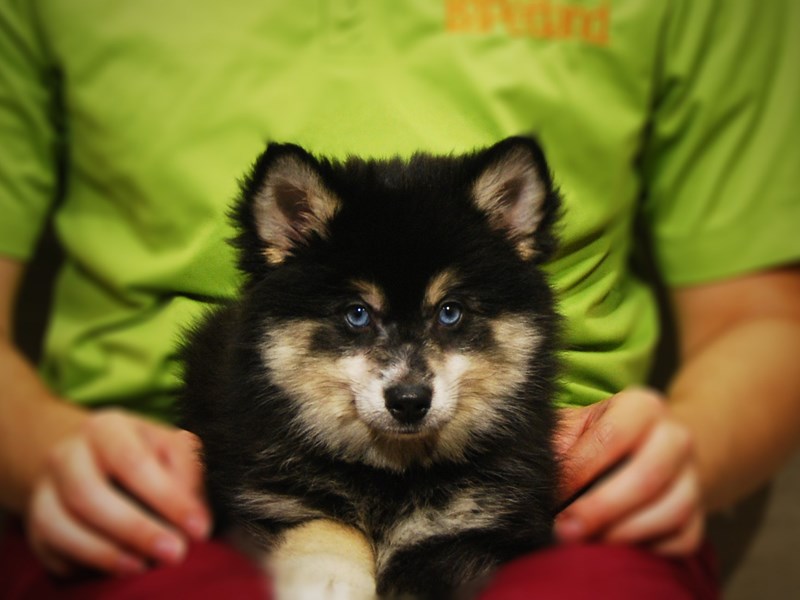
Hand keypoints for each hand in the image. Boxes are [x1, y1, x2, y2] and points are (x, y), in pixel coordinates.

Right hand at [26, 409, 210, 575]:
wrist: (91, 460)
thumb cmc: (142, 453)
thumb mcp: (169, 448)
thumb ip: (187, 472)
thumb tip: (196, 513)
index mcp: (105, 428)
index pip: (133, 461)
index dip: (168, 498)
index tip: (199, 528)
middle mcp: (67, 455)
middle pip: (88, 494)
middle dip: (135, 529)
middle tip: (174, 552)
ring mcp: (44, 491)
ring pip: (61, 526)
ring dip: (106, 552)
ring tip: (144, 566)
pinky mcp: (36, 527)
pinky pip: (52, 551)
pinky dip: (85, 564)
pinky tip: (120, 569)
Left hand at [553, 387, 703, 554]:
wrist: (642, 450)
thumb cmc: (595, 438)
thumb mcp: (574, 428)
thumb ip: (557, 444)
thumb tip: (536, 477)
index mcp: (642, 406)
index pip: (612, 436)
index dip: (579, 469)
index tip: (551, 494)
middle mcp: (675, 437)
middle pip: (647, 477)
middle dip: (601, 508)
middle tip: (565, 530)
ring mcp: (692, 478)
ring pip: (670, 511)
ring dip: (622, 533)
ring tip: (585, 544)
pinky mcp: (699, 516)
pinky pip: (681, 541)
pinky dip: (646, 549)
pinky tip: (613, 550)